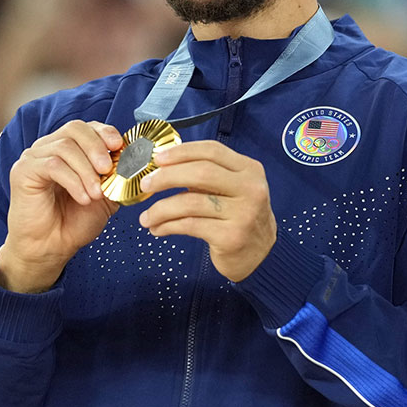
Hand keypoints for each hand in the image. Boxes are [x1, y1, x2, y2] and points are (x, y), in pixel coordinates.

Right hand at [0, 121, 122, 292]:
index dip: (104, 132)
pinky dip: (73, 181)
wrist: (51, 248)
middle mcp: (48, 148)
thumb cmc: (74, 222)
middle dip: (96, 146)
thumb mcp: (104, 197)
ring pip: (65, 147)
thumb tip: (134, 162)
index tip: (119, 146)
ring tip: (96, 194)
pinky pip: (52, 165)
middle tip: (107, 169)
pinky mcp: (23, 171)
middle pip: (74, 129)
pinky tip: (83, 198)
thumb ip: (115, 177)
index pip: (86, 127)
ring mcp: (33, 158)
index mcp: (67, 150)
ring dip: (86, 170)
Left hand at [137, 141, 276, 281]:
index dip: (182, 152)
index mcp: (250, 170)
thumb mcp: (232, 189)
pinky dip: (167, 225)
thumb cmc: (239, 217)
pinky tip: (157, 228)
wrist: (261, 255)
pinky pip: (190, 225)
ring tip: (146, 217)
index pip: (212, 151)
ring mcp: (243, 213)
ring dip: (161, 208)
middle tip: (146, 185)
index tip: (158, 158)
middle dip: (166, 177)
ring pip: (191, 202)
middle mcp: (250, 189)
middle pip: (200, 173)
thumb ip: (206, 176)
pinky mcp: (231, 237)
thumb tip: (164, 166)